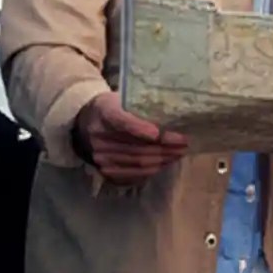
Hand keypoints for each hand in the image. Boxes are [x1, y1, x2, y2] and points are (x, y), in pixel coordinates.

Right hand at [73, 91, 187, 184]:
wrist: (88, 122)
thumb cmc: (114, 107)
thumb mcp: (123, 98)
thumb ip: (142, 105)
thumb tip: (175, 112)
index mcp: (104, 111)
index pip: (121, 121)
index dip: (139, 128)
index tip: (157, 133)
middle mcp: (99, 137)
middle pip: (135, 146)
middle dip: (164, 147)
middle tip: (184, 143)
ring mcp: (102, 157)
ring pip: (138, 162)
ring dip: (162, 159)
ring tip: (180, 153)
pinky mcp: (107, 171)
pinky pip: (134, 174)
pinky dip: (153, 169)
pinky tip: (166, 162)